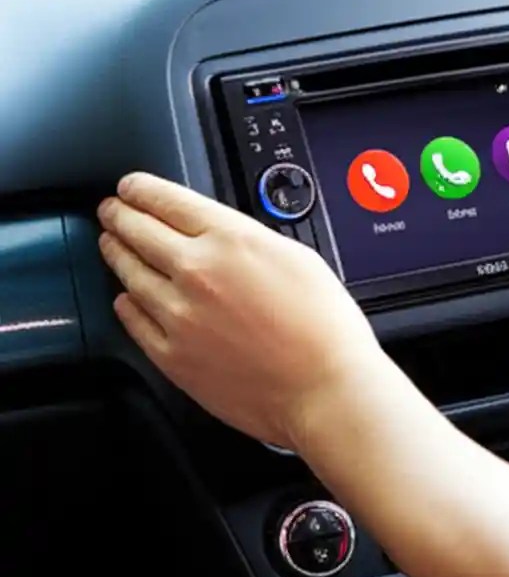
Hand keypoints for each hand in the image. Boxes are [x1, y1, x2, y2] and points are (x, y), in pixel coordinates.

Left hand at [97, 173, 385, 449]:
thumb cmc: (326, 330)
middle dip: (119, 215)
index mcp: (231, 240)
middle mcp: (195, 271)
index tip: (131, 188)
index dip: (140, 189)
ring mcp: (177, 315)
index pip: (166, 200)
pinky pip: (132, 319)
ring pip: (127, 273)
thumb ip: (250, 241)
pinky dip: (127, 303)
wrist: (325, 389)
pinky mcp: (170, 355)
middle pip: (136, 231)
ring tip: (113, 247)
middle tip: (113, 211)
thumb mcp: (299, 258)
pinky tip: (129, 298)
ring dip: (116, 254)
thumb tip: (221, 238)